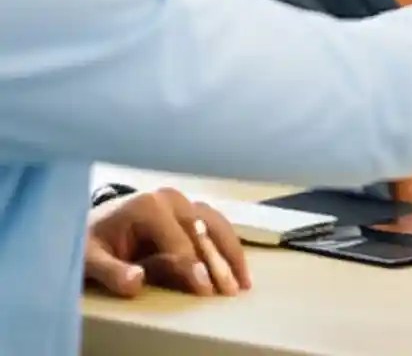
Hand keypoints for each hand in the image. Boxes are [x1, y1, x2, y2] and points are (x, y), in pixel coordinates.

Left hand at [85, 188, 249, 297]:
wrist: (91, 223)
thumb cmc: (89, 241)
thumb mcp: (89, 258)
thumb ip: (111, 270)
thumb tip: (136, 281)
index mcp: (148, 205)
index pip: (179, 241)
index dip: (193, 267)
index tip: (204, 290)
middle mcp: (170, 198)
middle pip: (205, 230)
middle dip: (222, 261)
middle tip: (234, 289)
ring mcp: (183, 201)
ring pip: (217, 224)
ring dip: (233, 252)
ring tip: (245, 280)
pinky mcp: (190, 208)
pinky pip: (216, 224)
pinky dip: (229, 244)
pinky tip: (237, 265)